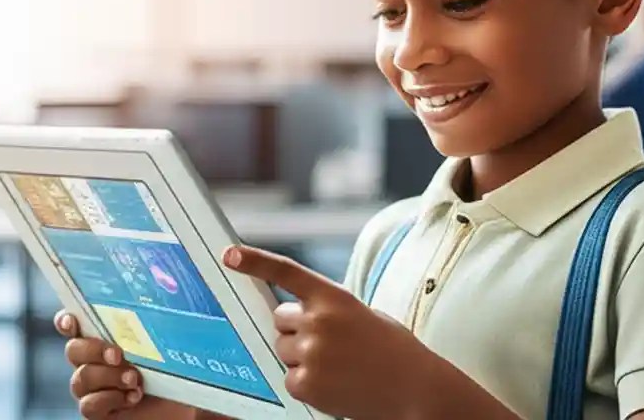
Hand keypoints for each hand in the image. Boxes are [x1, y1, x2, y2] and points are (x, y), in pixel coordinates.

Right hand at [55, 310, 211, 419]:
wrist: (182, 404)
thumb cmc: (176, 369)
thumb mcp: (168, 342)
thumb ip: (156, 322)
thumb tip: (162, 299)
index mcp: (106, 337)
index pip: (75, 325)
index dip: (67, 321)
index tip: (72, 321)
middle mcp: (94, 361)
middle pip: (74, 350)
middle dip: (93, 350)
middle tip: (117, 354)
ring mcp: (94, 387)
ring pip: (81, 378)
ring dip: (108, 377)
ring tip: (134, 379)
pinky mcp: (98, 410)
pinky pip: (88, 405)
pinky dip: (110, 399)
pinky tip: (132, 397)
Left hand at [222, 245, 434, 419]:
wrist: (414, 388)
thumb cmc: (390, 349)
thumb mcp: (361, 314)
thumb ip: (325, 310)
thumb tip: (288, 320)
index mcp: (335, 297)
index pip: (286, 272)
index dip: (254, 262)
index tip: (229, 255)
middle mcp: (318, 321)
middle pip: (279, 319)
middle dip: (295, 329)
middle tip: (328, 343)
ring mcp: (310, 353)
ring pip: (282, 349)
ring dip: (299, 356)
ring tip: (336, 365)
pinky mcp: (305, 384)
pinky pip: (288, 378)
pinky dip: (305, 383)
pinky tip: (333, 383)